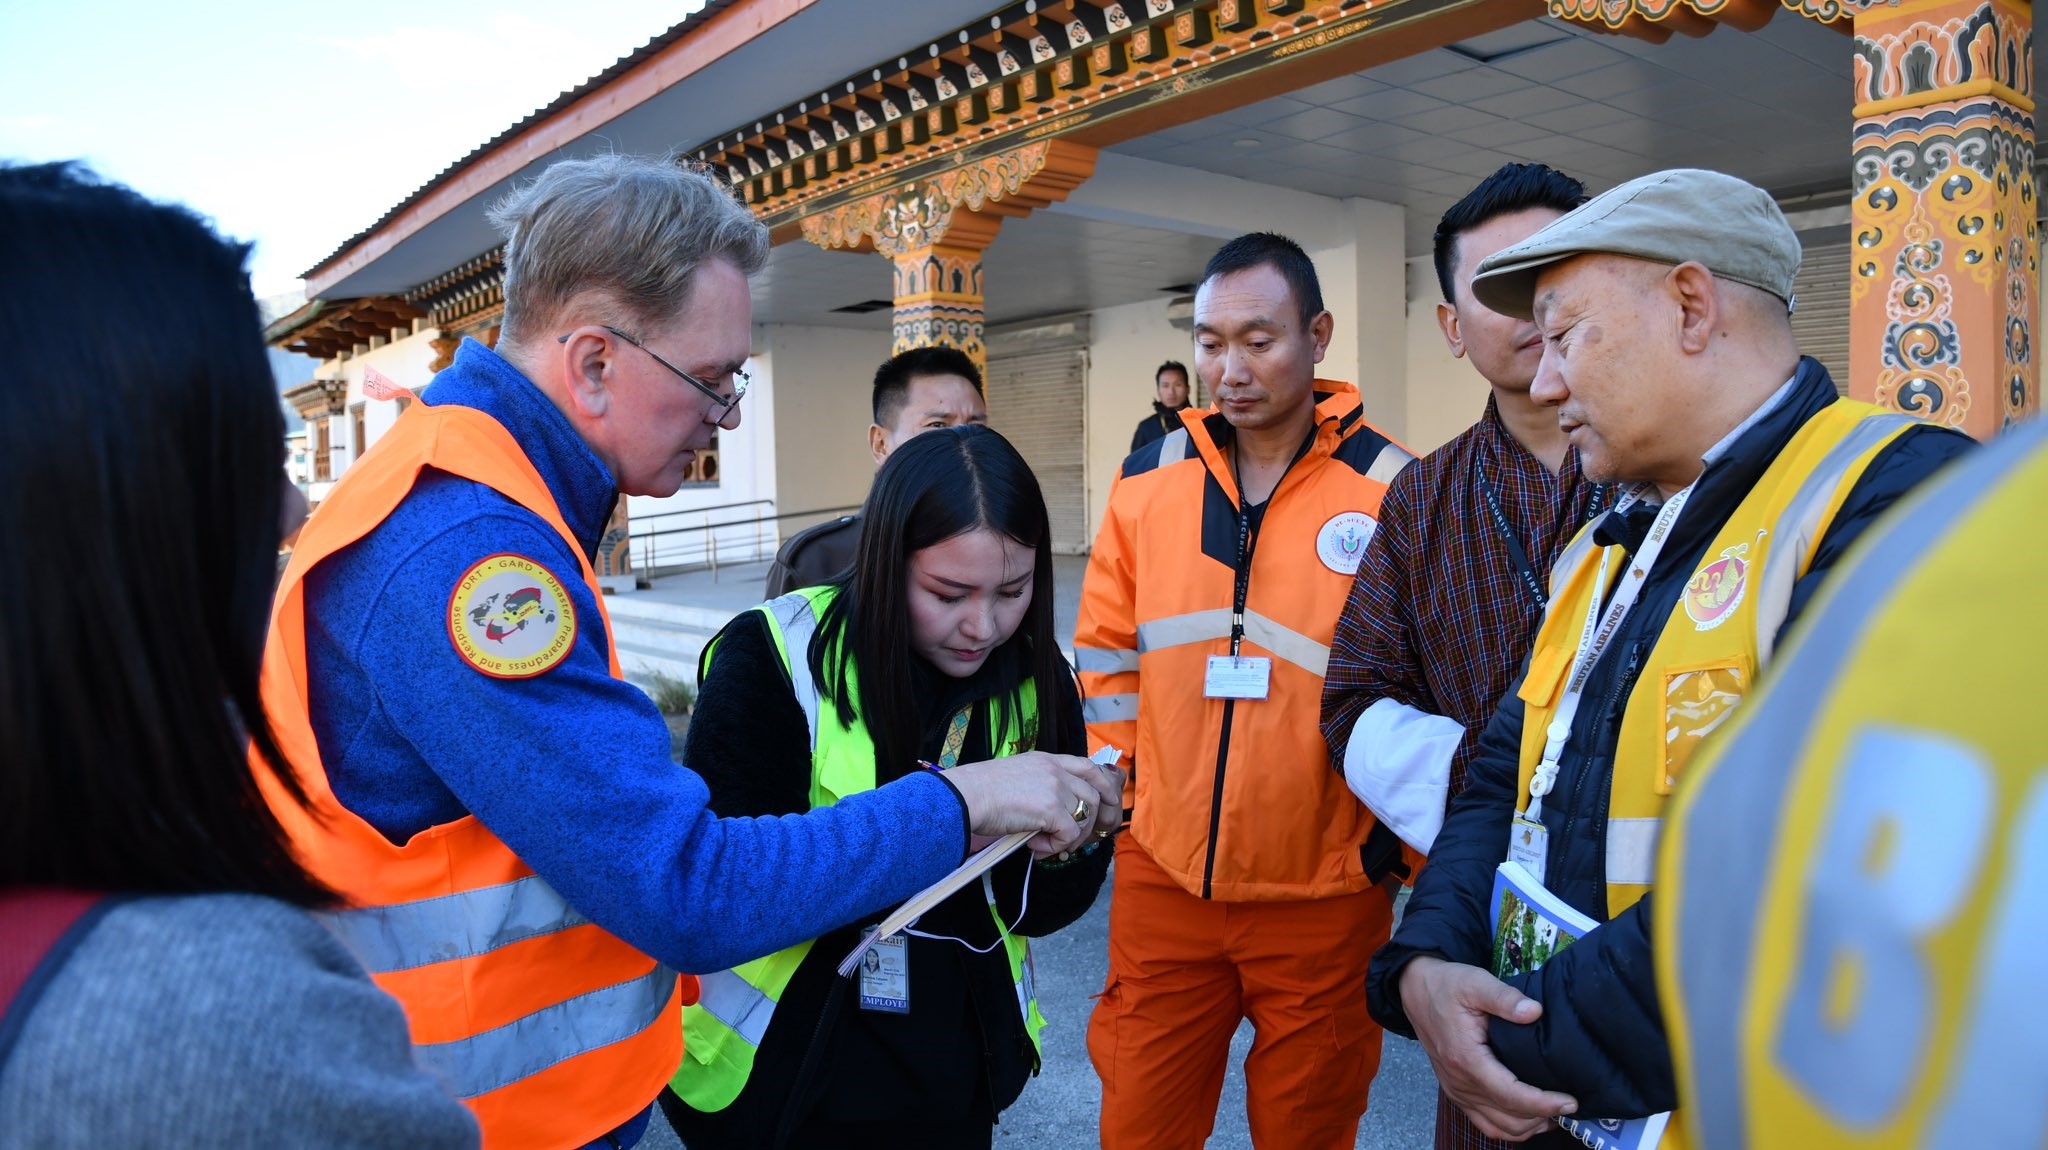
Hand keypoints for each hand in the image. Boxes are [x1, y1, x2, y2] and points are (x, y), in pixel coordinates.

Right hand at [945, 752, 1123, 857]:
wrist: (967, 797)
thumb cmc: (981, 791)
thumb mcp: (1017, 777)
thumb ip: (1040, 787)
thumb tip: (1053, 817)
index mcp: (1047, 760)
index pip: (1089, 766)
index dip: (1104, 785)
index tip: (1110, 802)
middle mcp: (1056, 770)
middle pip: (1094, 795)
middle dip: (1092, 821)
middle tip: (1073, 840)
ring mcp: (1056, 788)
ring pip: (1084, 818)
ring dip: (1068, 837)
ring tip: (1043, 844)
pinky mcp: (1051, 809)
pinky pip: (1069, 835)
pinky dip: (1055, 846)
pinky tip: (1034, 846)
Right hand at [1399, 956, 1577, 1140]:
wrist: (1415, 991)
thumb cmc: (1447, 985)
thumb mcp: (1475, 982)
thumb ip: (1505, 998)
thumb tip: (1535, 1012)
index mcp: (1466, 1059)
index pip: (1511, 1094)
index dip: (1543, 1103)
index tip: (1570, 1102)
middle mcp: (1460, 1083)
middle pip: (1508, 1118)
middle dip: (1542, 1116)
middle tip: (1570, 1104)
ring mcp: (1456, 1091)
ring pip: (1498, 1128)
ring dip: (1528, 1126)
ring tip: (1555, 1113)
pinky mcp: (1456, 1092)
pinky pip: (1486, 1124)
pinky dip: (1510, 1127)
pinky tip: (1530, 1117)